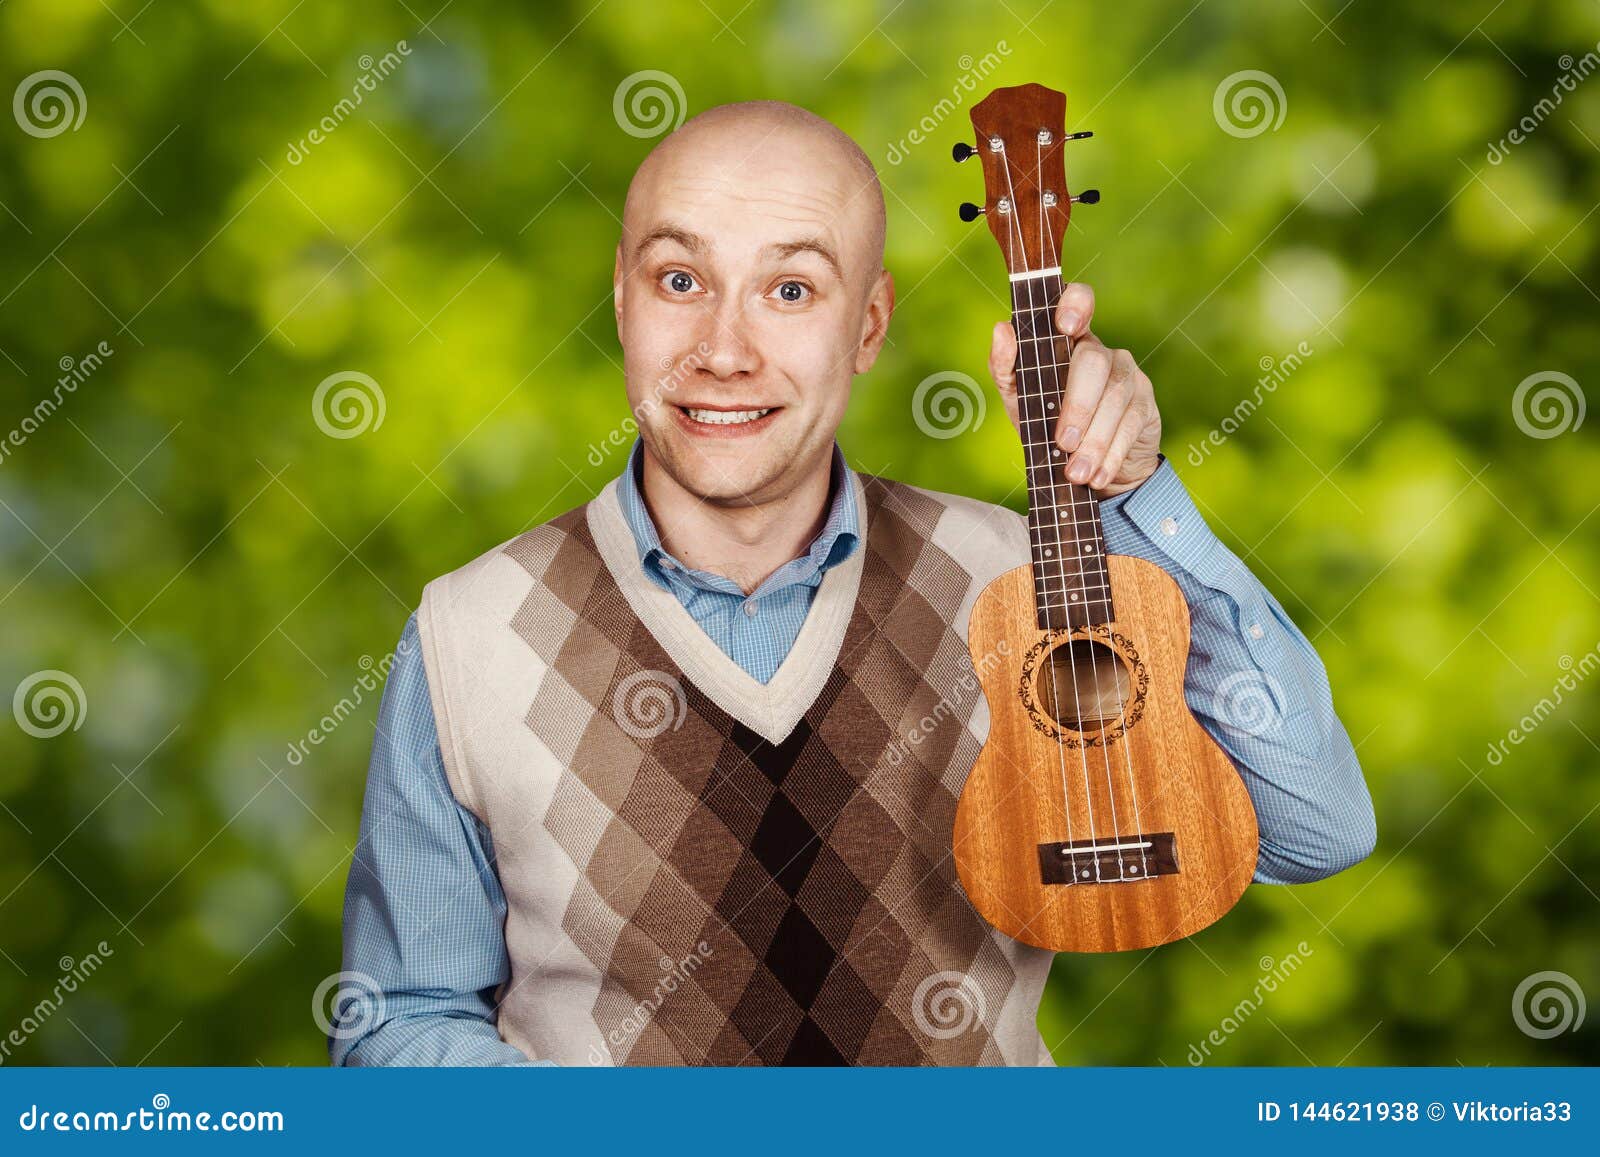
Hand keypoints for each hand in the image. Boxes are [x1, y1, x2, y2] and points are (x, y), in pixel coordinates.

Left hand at [987, 282, 1162, 497]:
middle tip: (1062, 442)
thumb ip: (1006, 369)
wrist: (1088, 471)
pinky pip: (1131, 425)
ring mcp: (1127, 376)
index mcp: (1068, 341)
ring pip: (1114, 398)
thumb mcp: (1020, 402)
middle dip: (1078, 405)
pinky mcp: (1145, 405)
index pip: (1079, 303)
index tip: (1065, 325)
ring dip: (1094, 441)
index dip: (1076, 304)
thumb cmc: (1047, 427)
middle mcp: (1101, 352)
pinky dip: (1111, 454)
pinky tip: (1097, 474)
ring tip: (1075, 473)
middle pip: (1094, 362)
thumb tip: (1001, 330)